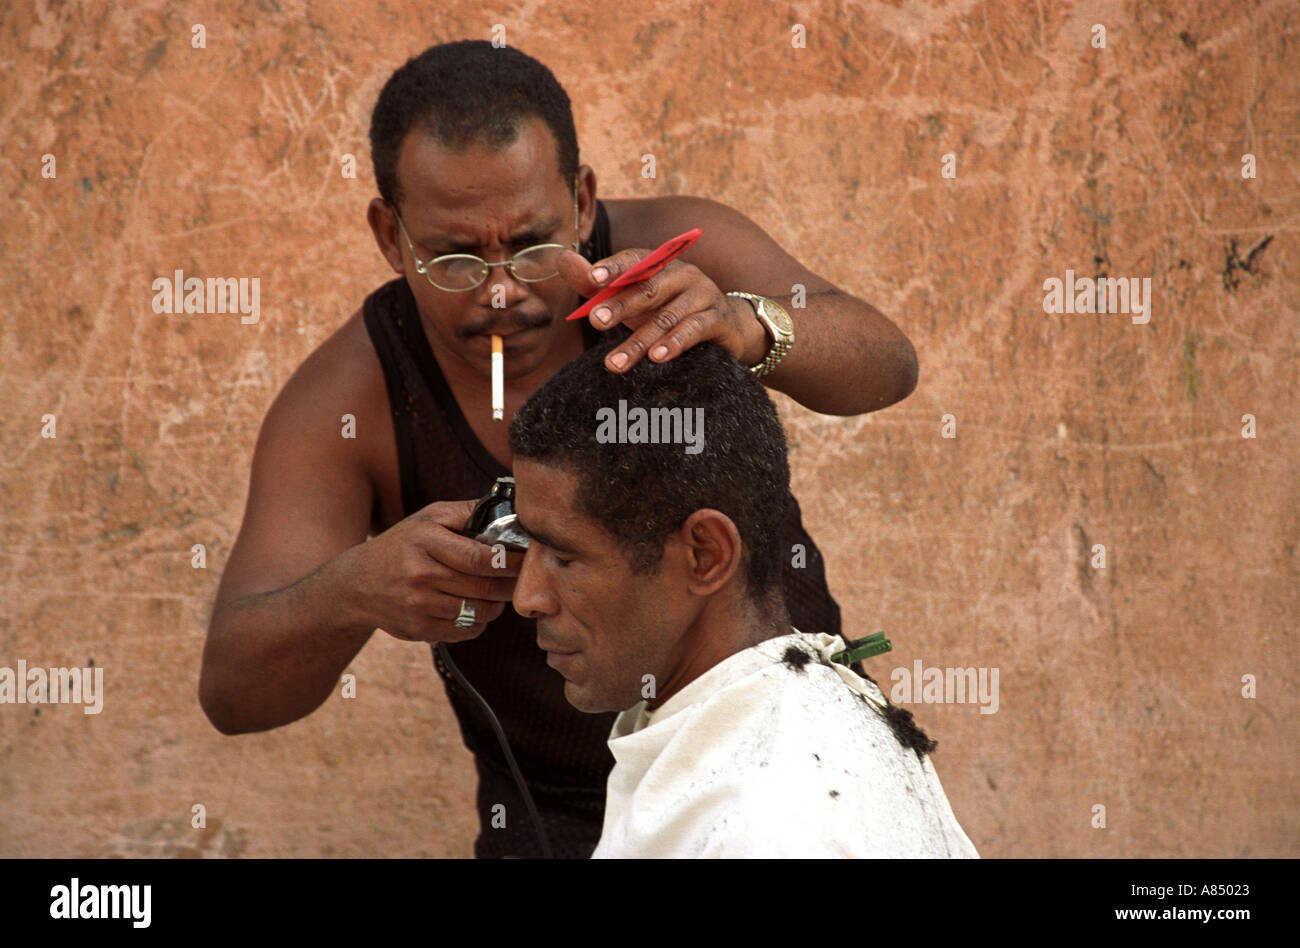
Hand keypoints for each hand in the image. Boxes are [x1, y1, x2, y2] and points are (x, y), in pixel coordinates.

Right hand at [333, 499, 523, 643]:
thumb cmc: (404, 545)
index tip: (526, 560)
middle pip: (483, 587)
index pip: (478, 558)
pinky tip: (477, 608)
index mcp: (425, 541)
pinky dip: (480, 621)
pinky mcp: (420, 629)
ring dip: (497, 604)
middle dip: (509, 584)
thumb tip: (509, 512)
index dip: (510, 562)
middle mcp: (420, 574)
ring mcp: (419, 605)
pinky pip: (466, 630)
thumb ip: (467, 513)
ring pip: (479, 612)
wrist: (357, 584)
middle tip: (522, 579)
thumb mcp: (428, 518)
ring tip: (498, 593)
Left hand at [556, 249, 765, 372]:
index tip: (593, 279)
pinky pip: (694, 329)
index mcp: (659, 263)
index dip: (614, 267)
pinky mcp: (718, 318)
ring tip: (614, 364)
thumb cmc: (669, 310)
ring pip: (666, 316)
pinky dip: (675, 343)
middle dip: (620, 305)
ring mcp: (703, 294)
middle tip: (595, 322)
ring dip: (639, 341)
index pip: (634, 259)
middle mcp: (682, 273)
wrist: (727, 327)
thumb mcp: (633, 298)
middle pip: (648, 287)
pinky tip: (658, 357)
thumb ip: (598, 284)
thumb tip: (562, 258)